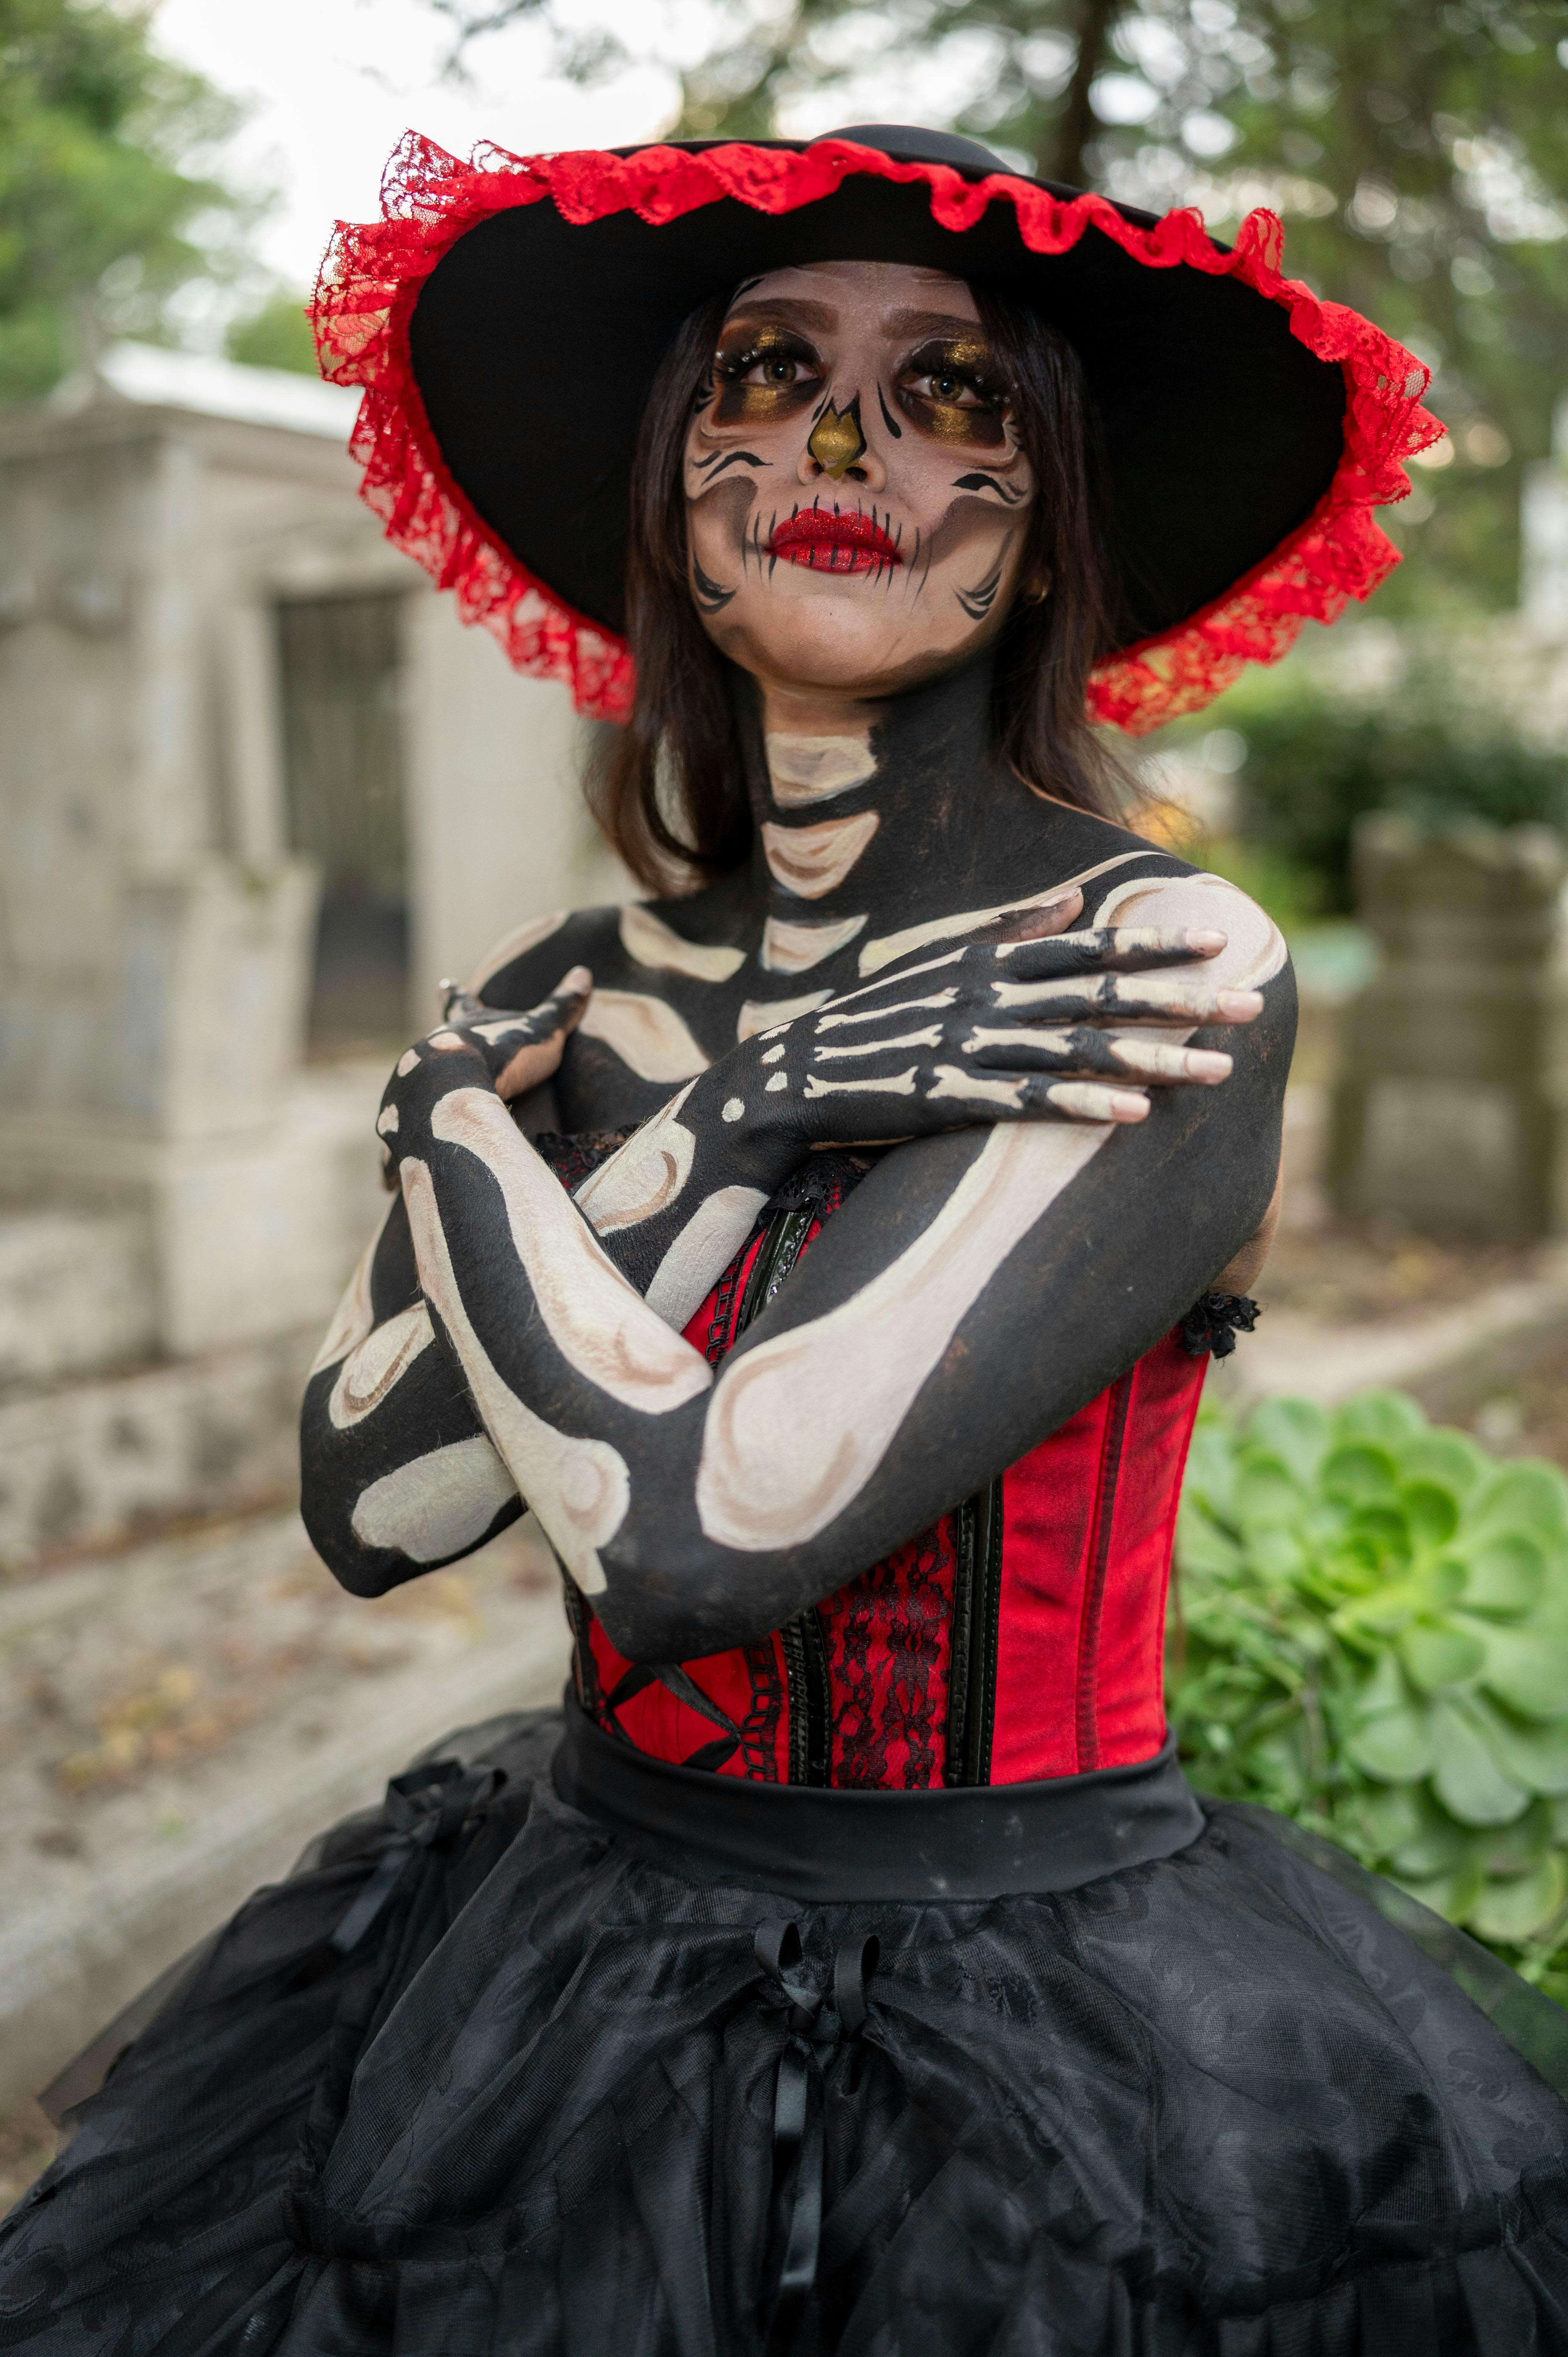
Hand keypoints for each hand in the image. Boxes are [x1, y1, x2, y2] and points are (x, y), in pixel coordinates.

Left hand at [375, 966, 591, 1178]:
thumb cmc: (501, 1056)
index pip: (461, 1003)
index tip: (444, 983)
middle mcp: (427, 1055)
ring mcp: (407, 1089)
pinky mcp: (399, 1127)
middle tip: (420, 1069)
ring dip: (406, 1118)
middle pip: (425, 1055)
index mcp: (462, 1030)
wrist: (452, 1085)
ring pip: (404, 1102)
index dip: (457, 993)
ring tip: (407, 1136)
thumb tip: (584, 971)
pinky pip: (394, 1150)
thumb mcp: (542, 1029)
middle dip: (427, 1063)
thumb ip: (563, 1006)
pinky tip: (389, 1185)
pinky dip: (392, 1166)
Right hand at [725, 904, 1260, 1146]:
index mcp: (989, 961)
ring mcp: (971, 1048)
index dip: (1156, 942)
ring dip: (1155, 1061)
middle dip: (1182, 1000)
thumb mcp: (943, 959)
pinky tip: (1133, 1116)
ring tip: (1219, 1070)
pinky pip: (1031, 1103)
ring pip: (1080, 1052)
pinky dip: (1082, 1107)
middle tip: (1250, 1004)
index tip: (1219, 938)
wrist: (794, 1075)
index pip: (1089, 946)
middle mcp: (988, 997)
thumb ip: (1011, 929)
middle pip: (1102, 996)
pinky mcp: (951, 1098)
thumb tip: (1073, 898)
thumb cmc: (875, 1019)